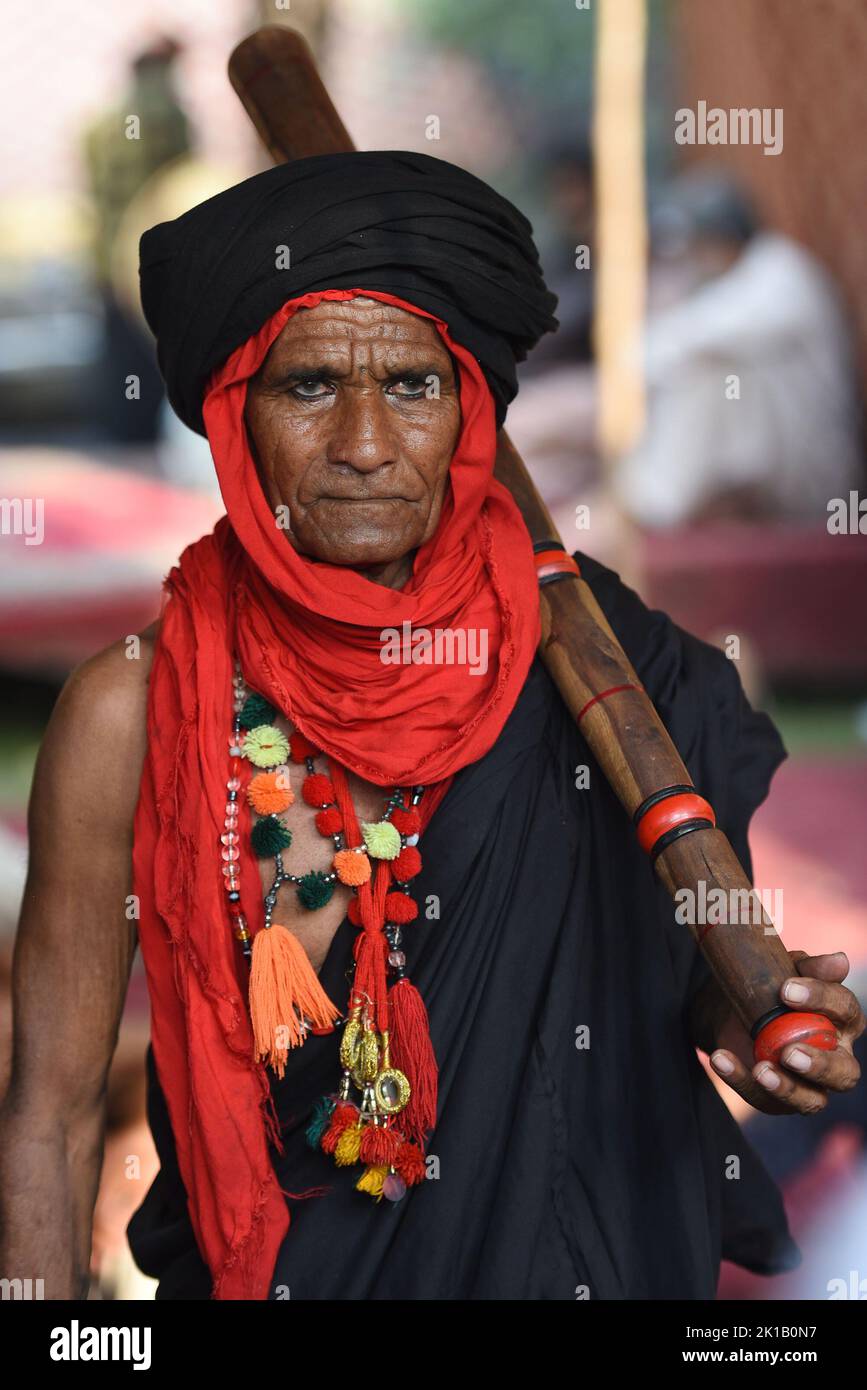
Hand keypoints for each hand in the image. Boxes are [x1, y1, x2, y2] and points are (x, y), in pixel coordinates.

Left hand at [708, 951, 864, 1114]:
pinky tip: (722, 1060)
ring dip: (787, 1087)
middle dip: (820, 1066)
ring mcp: (809, 1084)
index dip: (822, 999)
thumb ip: (810, 967)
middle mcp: (836, 1057)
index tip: (786, 990)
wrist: (730, 1008)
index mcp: (843, 1020)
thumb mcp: (785, 970)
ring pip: (812, 1100)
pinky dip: (741, 1080)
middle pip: (845, 1072)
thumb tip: (840, 961)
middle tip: (790, 1052)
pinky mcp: (779, 1099)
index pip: (846, 1010)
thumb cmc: (771, 987)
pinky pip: (764, 1099)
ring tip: (760, 1070)